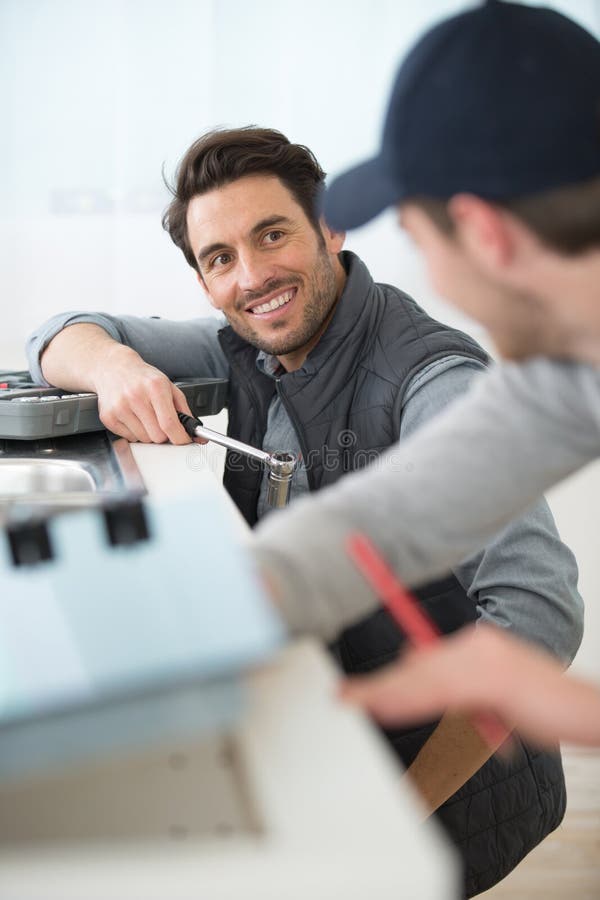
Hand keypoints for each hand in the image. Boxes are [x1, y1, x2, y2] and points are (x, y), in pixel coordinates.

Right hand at [92, 344, 200, 444]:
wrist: (114, 368)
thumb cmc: (143, 378)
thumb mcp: (169, 387)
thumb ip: (185, 411)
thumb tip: (197, 434)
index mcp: (155, 388)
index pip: (169, 423)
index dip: (180, 438)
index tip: (183, 441)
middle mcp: (136, 397)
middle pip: (157, 436)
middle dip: (163, 434)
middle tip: (160, 421)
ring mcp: (120, 407)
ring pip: (144, 439)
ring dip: (148, 433)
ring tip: (144, 416)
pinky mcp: (108, 417)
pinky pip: (129, 438)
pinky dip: (135, 432)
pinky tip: (133, 417)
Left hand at [339, 624, 599, 747]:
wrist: (584, 710)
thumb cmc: (542, 706)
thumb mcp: (493, 695)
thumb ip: (458, 685)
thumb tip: (416, 678)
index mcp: (475, 644)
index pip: (423, 656)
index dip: (390, 669)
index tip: (356, 676)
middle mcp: (476, 644)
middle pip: (417, 667)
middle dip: (380, 686)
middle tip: (344, 699)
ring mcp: (484, 659)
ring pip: (423, 679)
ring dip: (386, 695)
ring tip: (353, 704)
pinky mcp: (492, 678)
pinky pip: (442, 692)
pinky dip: (411, 700)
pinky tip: (387, 705)